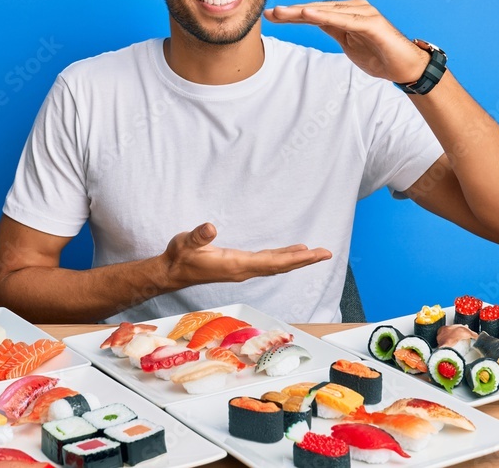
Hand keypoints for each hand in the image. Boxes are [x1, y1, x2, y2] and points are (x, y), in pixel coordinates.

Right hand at [162, 222, 331, 286]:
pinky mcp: (239, 266)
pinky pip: (268, 263)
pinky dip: (284, 258)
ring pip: (276, 266)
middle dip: (304, 260)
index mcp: (235, 265)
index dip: (294, 258)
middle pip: (280, 266)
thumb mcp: (185, 242)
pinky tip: (292, 253)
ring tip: (316, 253)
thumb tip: (210, 227)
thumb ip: (198, 236)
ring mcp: (242, 270)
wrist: (171, 272)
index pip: (271, 262)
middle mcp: (243, 270)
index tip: (313, 253)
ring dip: (297, 260)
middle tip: (326, 253)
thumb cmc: (179, 255)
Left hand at [264, 0, 429, 83]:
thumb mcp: (348, 42)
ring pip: (328, 11)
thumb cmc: (379, 54)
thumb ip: (333, 29)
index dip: (293, 15)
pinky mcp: (372, 23)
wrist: (405, 67)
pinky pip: (344, 19)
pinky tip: (309, 15)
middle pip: (317, 9)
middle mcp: (354, 8)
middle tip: (270, 13)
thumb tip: (312, 21)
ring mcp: (364, 13)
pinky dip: (325, 16)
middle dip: (293, 12)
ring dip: (304, 12)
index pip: (315, 13)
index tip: (272, 16)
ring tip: (283, 12)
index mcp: (347, 13)